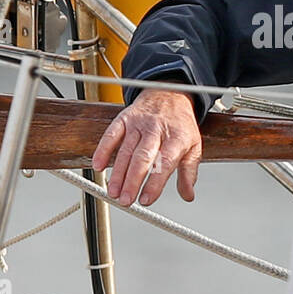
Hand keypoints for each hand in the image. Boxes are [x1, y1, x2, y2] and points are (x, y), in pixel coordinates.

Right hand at [91, 89, 201, 206]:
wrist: (170, 93)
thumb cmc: (180, 124)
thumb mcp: (193, 146)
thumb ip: (189, 172)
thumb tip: (187, 195)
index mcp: (176, 138)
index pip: (164, 163)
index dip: (154, 183)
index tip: (146, 200)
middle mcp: (156, 130)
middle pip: (142, 158)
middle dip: (132, 181)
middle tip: (126, 200)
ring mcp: (139, 124)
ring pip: (125, 150)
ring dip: (117, 173)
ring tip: (113, 192)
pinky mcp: (125, 119)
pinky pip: (111, 135)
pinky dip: (103, 150)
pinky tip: (98, 166)